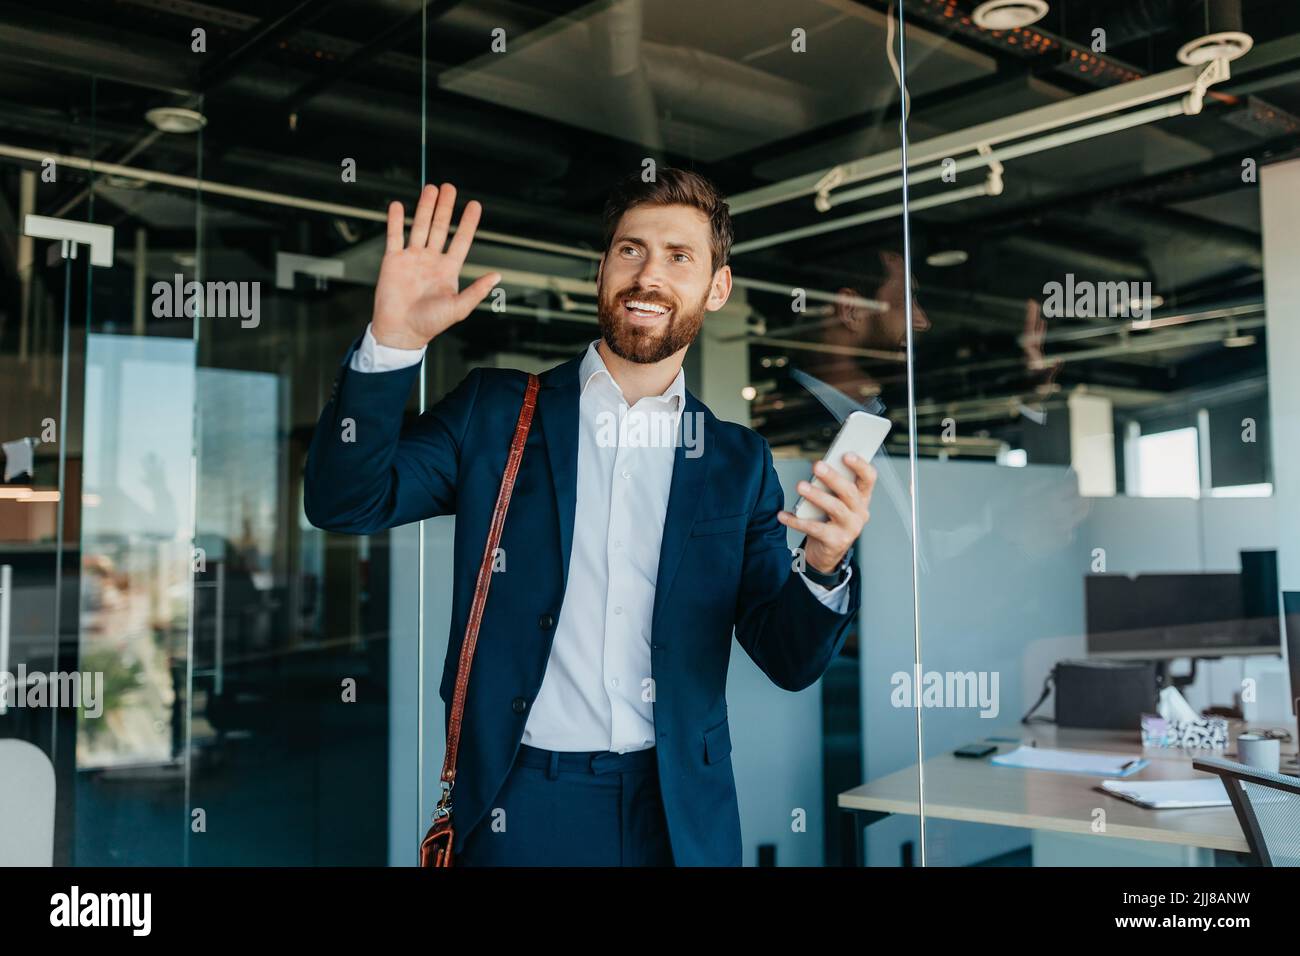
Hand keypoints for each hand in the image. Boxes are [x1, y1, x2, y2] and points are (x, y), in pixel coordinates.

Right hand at [371, 183, 501, 349]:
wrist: (401, 331)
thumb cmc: (429, 324)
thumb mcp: (459, 308)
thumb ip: (477, 291)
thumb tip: (497, 276)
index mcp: (448, 270)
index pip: (461, 240)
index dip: (468, 223)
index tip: (474, 205)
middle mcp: (431, 260)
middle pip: (440, 227)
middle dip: (445, 207)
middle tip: (449, 188)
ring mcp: (412, 258)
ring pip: (420, 226)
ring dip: (425, 207)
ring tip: (430, 189)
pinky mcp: (393, 260)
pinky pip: (395, 236)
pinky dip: (396, 220)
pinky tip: (398, 206)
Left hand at [778, 453, 876, 573]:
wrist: (827, 553)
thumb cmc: (830, 520)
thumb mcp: (835, 501)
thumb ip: (832, 486)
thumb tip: (819, 467)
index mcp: (862, 498)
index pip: (869, 478)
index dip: (860, 465)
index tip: (846, 454)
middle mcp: (860, 513)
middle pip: (849, 491)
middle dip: (832, 477)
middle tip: (817, 466)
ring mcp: (850, 528)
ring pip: (835, 508)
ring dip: (816, 495)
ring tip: (801, 486)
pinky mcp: (836, 542)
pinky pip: (815, 528)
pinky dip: (796, 521)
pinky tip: (783, 515)